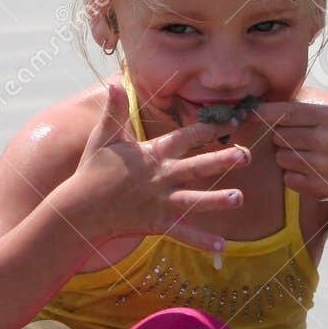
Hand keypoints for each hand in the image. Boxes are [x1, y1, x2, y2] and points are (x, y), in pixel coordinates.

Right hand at [61, 81, 250, 251]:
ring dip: (217, 200)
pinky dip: (201, 241)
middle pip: (196, 166)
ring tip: (240, 198)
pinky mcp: (156, 224)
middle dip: (222, 160)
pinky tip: (222, 246)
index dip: (208, 129)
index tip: (230, 123)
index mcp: (152, 155)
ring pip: (194, 200)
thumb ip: (115, 110)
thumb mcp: (104, 137)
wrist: (80, 209)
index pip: (185, 138)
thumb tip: (113, 82)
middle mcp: (161, 177)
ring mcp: (160, 202)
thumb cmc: (92, 171)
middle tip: (247, 155)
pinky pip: (183, 233)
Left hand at [252, 58, 327, 206]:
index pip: (286, 114)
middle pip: (279, 135)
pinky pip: (288, 178)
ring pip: (281, 157)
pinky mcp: (317, 187)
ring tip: (307, 152)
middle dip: (283, 134)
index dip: (264, 112)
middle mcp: (324, 142)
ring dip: (287, 155)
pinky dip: (294, 174)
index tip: (250, 111)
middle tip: (299, 135)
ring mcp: (321, 167)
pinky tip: (311, 169)